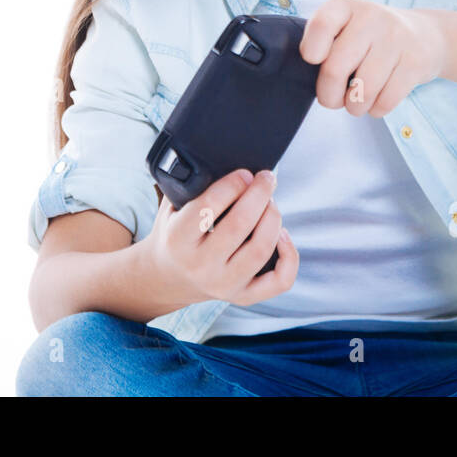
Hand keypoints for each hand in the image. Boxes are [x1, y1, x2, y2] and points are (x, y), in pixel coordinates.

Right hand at [140, 168, 298, 306]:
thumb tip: (227, 160)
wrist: (167, 278)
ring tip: (270, 202)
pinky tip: (283, 234)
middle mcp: (200, 266)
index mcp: (177, 241)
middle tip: (266, 178)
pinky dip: (290, 255)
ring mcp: (224, 285)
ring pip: (261, 250)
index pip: (208, 208)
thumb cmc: (174, 233)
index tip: (244, 173)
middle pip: (239, 226)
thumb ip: (190, 187)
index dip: (232, 185)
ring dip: (273, 218)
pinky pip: (279, 280)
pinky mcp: (243, 296)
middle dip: (259, 194)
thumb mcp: (171, 209)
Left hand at [299, 0, 446, 116]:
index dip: (311, 49)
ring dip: (354, 107)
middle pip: (335, 68)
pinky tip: (376, 101)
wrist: (425, 35)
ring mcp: (396, 38)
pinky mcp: (415, 62)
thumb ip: (324, 41)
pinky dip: (376, 109)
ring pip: (362, 91)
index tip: (313, 61)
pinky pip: (385, 101)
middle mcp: (371, 17)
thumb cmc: (372, 37)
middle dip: (329, 96)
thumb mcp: (347, 25)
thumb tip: (306, 75)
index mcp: (346, 6)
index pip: (321, 24)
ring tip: (356, 102)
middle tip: (332, 100)